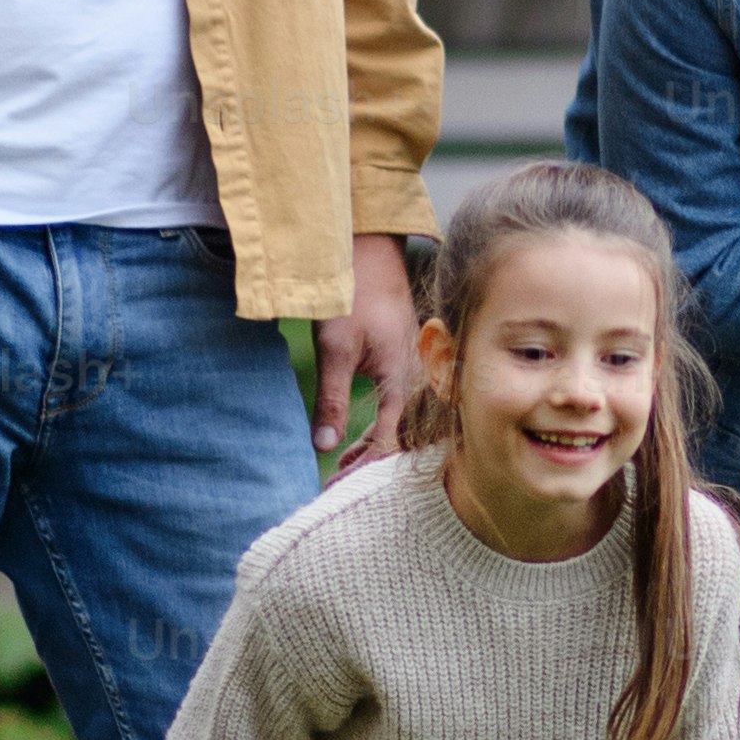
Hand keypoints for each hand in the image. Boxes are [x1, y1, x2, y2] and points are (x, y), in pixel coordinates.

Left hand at [311, 233, 422, 471]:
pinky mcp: (403, 362)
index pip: (388, 442)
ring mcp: (412, 369)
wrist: (370, 250)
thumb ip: (332, 399)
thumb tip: (324, 447)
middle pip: (400, 438)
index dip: (362, 470)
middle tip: (336, 486)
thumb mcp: (336, 348)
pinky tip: (355, 437)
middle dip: (369, 465)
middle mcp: (415, 379)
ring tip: (341, 469)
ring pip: (399, 424)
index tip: (336, 489)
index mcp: (402, 380)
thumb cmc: (353, 293)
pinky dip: (376, 427)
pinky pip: (396, 407)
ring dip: (371, 448)